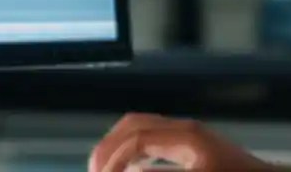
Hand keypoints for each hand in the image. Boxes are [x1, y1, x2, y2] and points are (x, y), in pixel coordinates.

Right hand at [89, 113, 277, 171]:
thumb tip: (130, 170)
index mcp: (187, 136)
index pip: (134, 139)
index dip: (110, 161)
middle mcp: (187, 130)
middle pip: (134, 124)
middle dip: (108, 147)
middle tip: (93, 170)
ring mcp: (192, 137)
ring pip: (143, 130)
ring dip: (120, 147)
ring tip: (105, 170)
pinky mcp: (197, 148)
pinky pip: (157, 142)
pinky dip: (137, 153)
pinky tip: (134, 171)